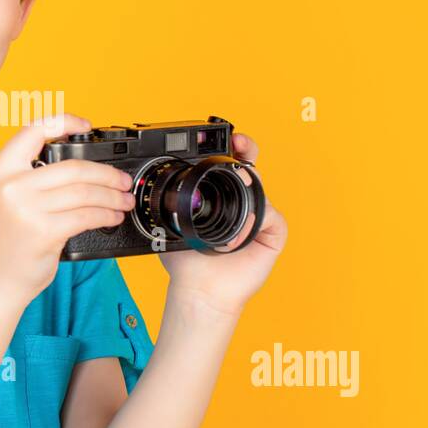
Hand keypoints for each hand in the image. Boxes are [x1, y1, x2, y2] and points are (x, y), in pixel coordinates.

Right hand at [0, 114, 134, 306]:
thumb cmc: (9, 239)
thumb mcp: (9, 197)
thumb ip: (33, 176)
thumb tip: (83, 162)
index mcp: (1, 169)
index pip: (34, 130)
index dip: (63, 121)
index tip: (85, 126)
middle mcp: (11, 185)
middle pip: (72, 167)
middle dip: (106, 174)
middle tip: (122, 180)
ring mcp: (26, 208)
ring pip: (84, 192)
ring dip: (112, 196)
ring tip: (122, 200)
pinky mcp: (43, 231)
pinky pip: (86, 216)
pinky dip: (106, 214)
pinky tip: (112, 216)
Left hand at [157, 132, 287, 318]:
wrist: (198, 288)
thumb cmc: (185, 258)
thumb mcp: (172, 222)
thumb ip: (168, 201)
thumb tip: (156, 182)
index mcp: (220, 196)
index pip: (229, 165)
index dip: (231, 148)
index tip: (226, 138)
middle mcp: (242, 202)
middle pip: (251, 168)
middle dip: (248, 150)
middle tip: (240, 144)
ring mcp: (259, 217)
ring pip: (262, 189)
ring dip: (250, 186)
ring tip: (237, 189)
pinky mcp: (272, 234)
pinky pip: (272, 217)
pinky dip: (255, 222)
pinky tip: (237, 235)